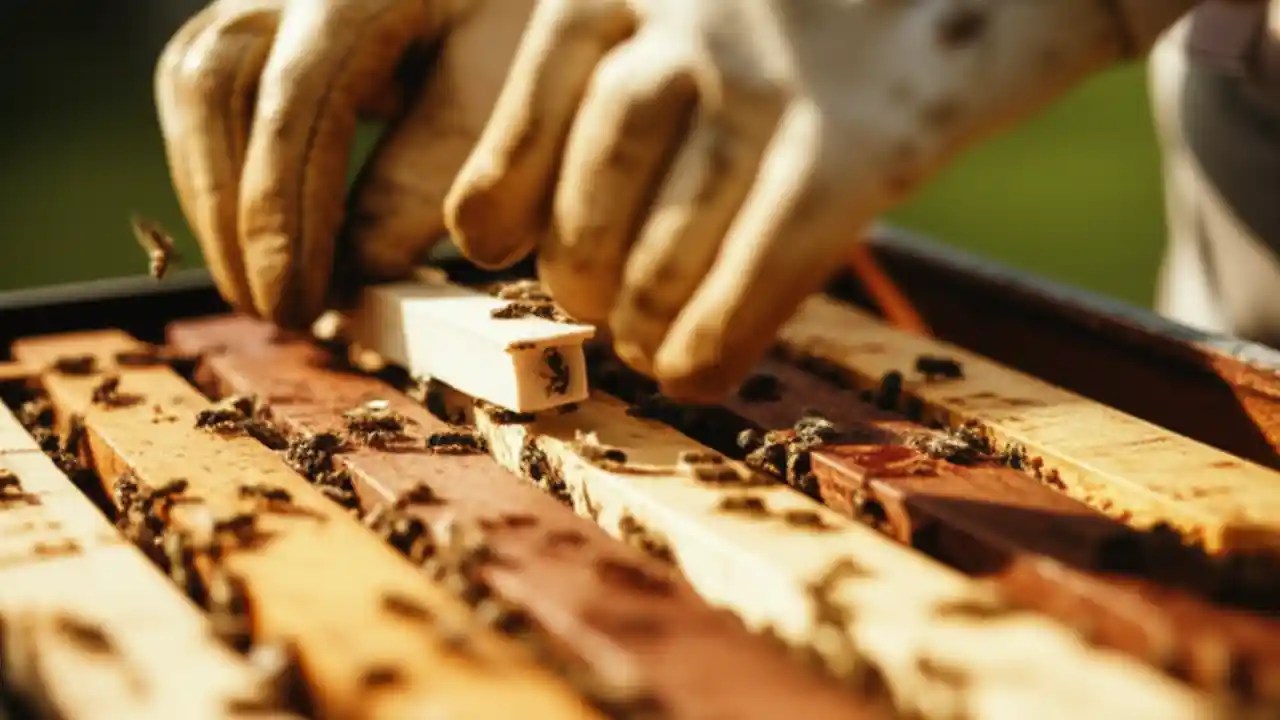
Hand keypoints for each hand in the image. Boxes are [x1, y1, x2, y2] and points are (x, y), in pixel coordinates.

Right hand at [155, 0, 532, 326]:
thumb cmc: (529, 25)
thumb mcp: (511, 90)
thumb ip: (438, 170)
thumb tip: (362, 270)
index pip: (295, 101)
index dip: (285, 215)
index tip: (299, 302)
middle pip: (216, 88)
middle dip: (239, 218)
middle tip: (278, 311)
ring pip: (197, 89)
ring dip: (219, 204)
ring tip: (263, 292)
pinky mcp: (262, 22)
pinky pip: (209, 93)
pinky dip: (227, 176)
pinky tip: (263, 241)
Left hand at [443, 0, 1169, 400]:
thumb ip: (646, 59)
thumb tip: (552, 204)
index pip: (533, 95)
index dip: (503, 189)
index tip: (493, 243)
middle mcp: (697, 13)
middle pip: (594, 182)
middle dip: (580, 271)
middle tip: (597, 307)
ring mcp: (778, 81)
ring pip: (661, 246)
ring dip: (642, 320)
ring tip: (649, 343)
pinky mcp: (861, 148)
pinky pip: (753, 275)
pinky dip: (710, 341)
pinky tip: (698, 370)